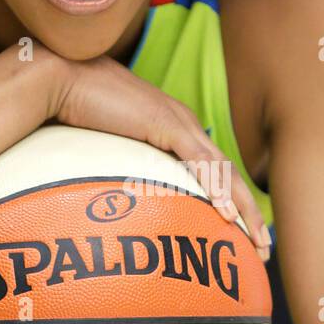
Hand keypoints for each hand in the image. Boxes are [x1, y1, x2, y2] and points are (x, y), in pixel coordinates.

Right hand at [48, 53, 270, 260]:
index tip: (241, 231)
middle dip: (250, 211)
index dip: (232, 200)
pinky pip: (199, 162)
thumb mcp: (108, 142)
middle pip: (229, 173)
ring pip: (223, 171)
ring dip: (244, 208)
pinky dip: (217, 189)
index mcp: (175, 126)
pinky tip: (228, 215)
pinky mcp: (164, 123)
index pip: (214, 168)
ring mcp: (178, 122)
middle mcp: (185, 123)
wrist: (60, 77)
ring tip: (256, 240)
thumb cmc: (75, 108)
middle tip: (263, 247)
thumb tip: (115, 195)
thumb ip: (122, 161)